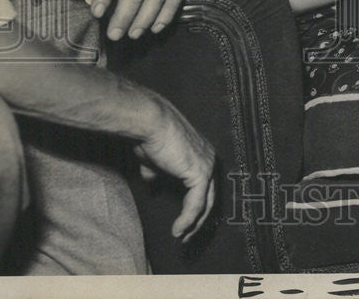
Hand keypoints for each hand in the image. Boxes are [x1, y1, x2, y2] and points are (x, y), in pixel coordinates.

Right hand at [134, 94, 215, 241]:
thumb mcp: (153, 160)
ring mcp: (207, 165)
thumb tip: (152, 186)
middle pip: (210, 197)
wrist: (149, 122)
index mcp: (201, 154)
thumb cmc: (149, 136)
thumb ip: (157, 173)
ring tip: (181, 236)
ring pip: (206, 203)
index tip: (184, 223)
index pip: (205, 186)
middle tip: (186, 235)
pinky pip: (197, 203)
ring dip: (193, 224)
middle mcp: (209, 159)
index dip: (195, 207)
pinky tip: (178, 230)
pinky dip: (188, 219)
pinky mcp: (200, 173)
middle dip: (198, 219)